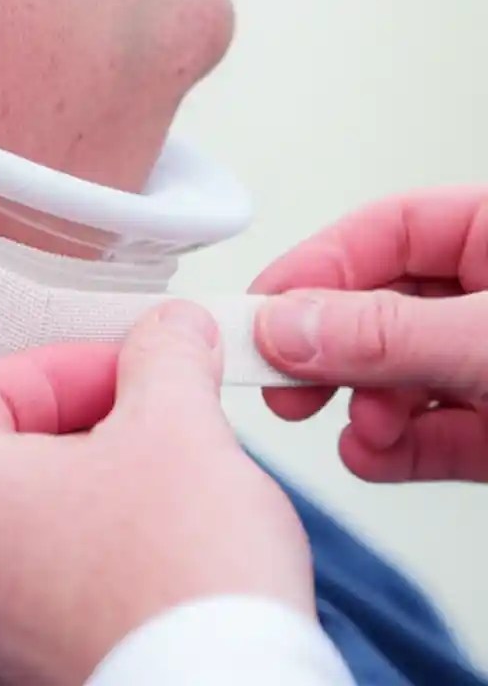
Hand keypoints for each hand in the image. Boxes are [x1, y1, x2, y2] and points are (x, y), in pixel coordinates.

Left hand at [0, 302, 313, 685]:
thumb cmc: (178, 590)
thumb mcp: (178, 428)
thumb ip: (163, 359)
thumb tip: (168, 336)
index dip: (53, 363)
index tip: (120, 366)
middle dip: (71, 419)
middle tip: (142, 411)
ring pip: (10, 522)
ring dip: (79, 484)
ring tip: (159, 478)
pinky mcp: (16, 665)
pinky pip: (33, 583)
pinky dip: (82, 550)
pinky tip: (151, 546)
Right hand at [252, 186, 487, 482]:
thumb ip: (387, 332)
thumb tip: (285, 326)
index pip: (387, 230)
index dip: (318, 269)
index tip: (261, 316)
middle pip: (376, 308)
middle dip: (328, 353)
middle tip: (281, 382)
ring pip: (395, 377)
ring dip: (364, 409)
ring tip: (364, 429)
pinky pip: (426, 436)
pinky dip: (392, 451)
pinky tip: (375, 456)